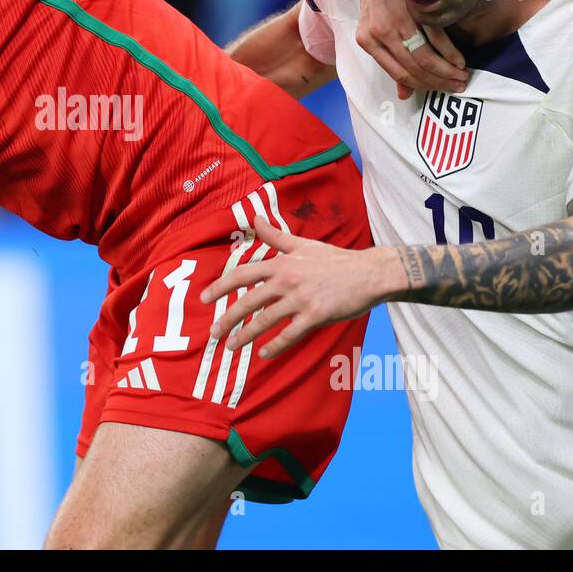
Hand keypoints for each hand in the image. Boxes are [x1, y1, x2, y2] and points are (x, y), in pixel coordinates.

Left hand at [199, 216, 403, 358]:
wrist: (369, 273)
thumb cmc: (334, 260)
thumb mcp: (302, 244)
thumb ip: (275, 236)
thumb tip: (254, 217)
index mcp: (281, 263)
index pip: (241, 274)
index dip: (219, 286)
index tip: (203, 298)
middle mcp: (286, 280)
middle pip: (248, 301)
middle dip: (227, 319)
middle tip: (213, 332)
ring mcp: (301, 299)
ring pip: (265, 320)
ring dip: (245, 336)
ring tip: (231, 347)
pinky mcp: (315, 316)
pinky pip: (289, 334)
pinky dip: (275, 345)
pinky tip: (263, 354)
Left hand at [354, 0, 467, 99]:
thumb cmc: (376, 6)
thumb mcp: (374, 35)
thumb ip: (390, 64)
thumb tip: (404, 95)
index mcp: (368, 42)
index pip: (398, 73)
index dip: (421, 86)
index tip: (438, 91)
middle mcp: (381, 33)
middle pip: (413, 67)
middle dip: (437, 82)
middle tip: (456, 87)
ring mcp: (398, 20)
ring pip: (424, 55)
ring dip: (446, 71)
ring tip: (461, 77)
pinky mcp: (415, 8)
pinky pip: (435, 36)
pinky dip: (449, 52)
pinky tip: (459, 61)